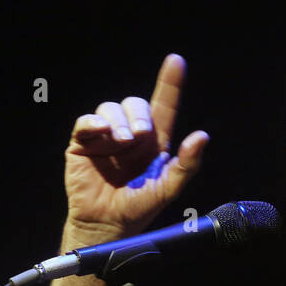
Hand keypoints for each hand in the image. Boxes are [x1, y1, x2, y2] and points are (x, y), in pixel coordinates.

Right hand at [63, 53, 209, 243]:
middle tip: (140, 136)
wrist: (106, 224)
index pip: (164, 106)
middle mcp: (130, 134)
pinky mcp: (83, 142)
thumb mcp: (168, 189)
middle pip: (135, 103)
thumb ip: (186, 164)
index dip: (170, 83)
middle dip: (139, 115)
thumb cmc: (138, 208)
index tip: (176, 61)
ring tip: (121, 144)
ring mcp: (106, 137)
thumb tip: (201, 137)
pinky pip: (86, 121)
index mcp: (153, 142)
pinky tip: (101, 133)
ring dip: (118, 122)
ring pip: (110, 108)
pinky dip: (94, 122)